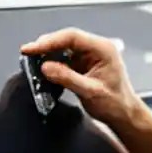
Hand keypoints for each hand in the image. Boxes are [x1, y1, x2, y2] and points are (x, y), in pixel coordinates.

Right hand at [21, 27, 144, 130]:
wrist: (123, 114)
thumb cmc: (115, 103)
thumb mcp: (90, 92)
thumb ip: (67, 78)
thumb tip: (46, 67)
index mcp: (103, 49)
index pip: (72, 37)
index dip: (49, 41)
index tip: (32, 48)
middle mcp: (96, 49)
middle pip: (66, 40)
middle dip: (46, 46)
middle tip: (28, 54)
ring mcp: (89, 56)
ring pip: (63, 48)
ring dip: (48, 55)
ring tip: (33, 62)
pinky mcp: (83, 64)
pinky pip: (64, 59)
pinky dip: (53, 63)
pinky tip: (44, 70)